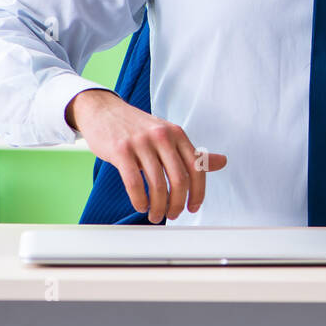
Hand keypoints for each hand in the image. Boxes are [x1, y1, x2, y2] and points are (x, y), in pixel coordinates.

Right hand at [66, 88, 227, 222]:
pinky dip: (140, 200)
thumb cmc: (137, 128)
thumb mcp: (168, 135)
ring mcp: (141, 142)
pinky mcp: (121, 150)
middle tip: (173, 214)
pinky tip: (141, 206)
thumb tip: (221, 162)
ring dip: (158, 206)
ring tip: (155, 215)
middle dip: (178, 203)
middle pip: (180, 179)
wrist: (103, 110)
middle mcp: (162, 136)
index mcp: (177, 134)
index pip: (197, 167)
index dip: (198, 192)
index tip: (193, 207)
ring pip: (158, 184)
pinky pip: (134, 183)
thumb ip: (191, 152)